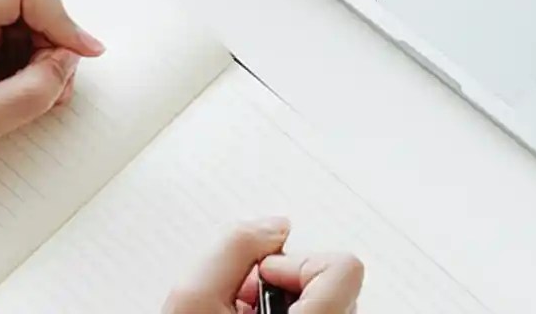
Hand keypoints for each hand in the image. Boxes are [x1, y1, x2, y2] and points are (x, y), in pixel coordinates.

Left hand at [0, 0, 104, 191]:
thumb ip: (32, 92)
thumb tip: (69, 62)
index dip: (65, 21)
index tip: (83, 55)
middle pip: (33, 4)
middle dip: (54, 44)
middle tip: (52, 88)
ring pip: (27, 24)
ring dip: (41, 58)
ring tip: (29, 99)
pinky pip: (13, 41)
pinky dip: (26, 66)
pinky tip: (13, 96)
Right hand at [165, 220, 363, 313]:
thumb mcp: (192, 301)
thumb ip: (235, 246)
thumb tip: (273, 230)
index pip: (343, 270)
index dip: (296, 263)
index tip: (262, 278)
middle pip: (333, 285)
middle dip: (283, 285)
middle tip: (240, 309)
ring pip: (327, 305)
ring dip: (284, 306)